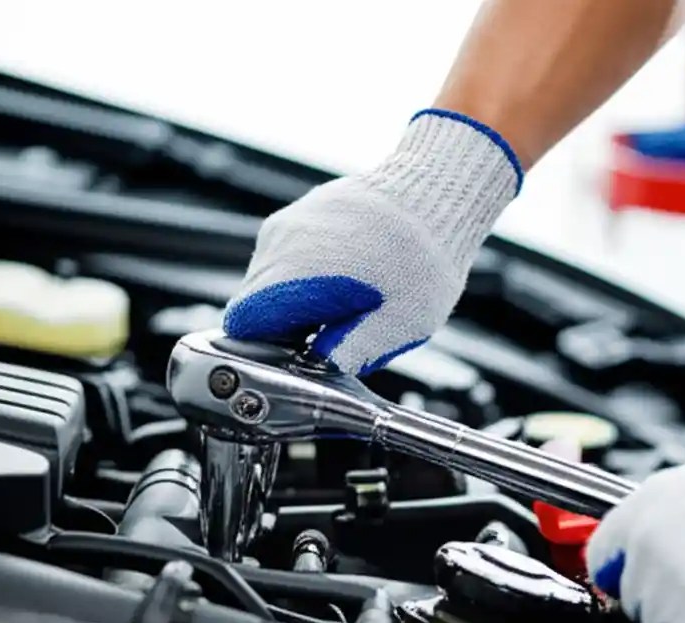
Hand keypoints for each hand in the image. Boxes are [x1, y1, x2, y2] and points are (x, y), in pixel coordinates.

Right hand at [223, 110, 520, 374]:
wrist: (439, 190)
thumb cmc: (427, 256)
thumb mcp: (398, 323)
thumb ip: (350, 352)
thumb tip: (319, 370)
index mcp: (298, 273)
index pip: (245, 324)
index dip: (266, 349)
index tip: (297, 357)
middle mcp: (282, 243)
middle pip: (255, 303)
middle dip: (285, 327)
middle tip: (331, 334)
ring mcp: (290, 222)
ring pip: (269, 279)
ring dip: (297, 300)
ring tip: (348, 302)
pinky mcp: (303, 213)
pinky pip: (287, 255)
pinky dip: (307, 274)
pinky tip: (350, 277)